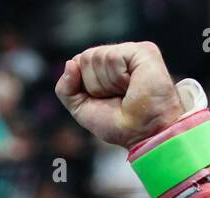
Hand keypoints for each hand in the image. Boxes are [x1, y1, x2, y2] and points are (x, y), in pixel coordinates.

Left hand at [55, 42, 187, 147]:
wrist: (143, 134)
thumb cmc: (119, 125)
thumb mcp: (82, 109)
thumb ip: (66, 89)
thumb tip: (70, 63)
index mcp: (106, 67)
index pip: (79, 63)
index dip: (85, 86)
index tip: (106, 101)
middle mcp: (119, 56)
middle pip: (85, 58)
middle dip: (95, 86)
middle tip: (118, 98)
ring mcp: (132, 52)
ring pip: (97, 57)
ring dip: (108, 84)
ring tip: (127, 93)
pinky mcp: (143, 50)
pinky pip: (112, 57)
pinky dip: (118, 78)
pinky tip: (133, 85)